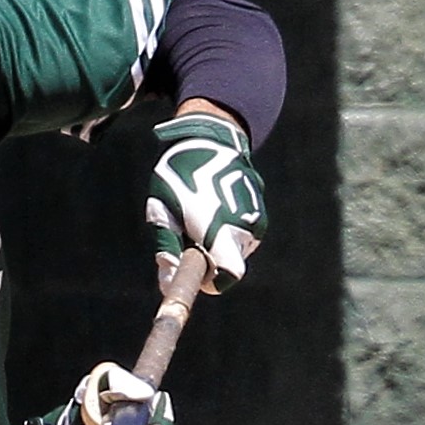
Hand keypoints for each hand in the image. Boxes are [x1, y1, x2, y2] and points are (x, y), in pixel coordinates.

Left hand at [146, 109, 264, 294]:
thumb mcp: (163, 212)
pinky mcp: (261, 213)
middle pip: (230, 264)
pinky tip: (217, 207)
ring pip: (237, 250)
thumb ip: (169, 249)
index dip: (212, 280)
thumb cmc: (179, 176)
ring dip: (220, 242)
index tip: (196, 272)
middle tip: (191, 232)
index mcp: (219, 228)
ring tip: (203, 214)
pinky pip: (244, 235)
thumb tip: (168, 285)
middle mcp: (244, 226)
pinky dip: (230, 230)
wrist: (212, 139)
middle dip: (211, 258)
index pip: (228, 274)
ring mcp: (256, 219)